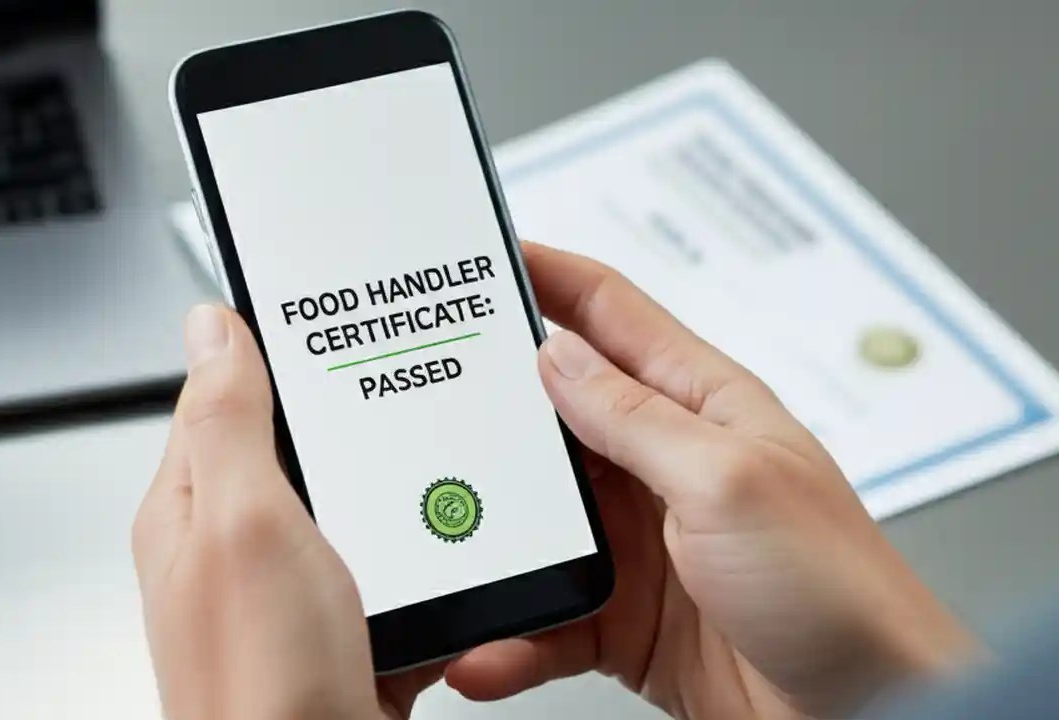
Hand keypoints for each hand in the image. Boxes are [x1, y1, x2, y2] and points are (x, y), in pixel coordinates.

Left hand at [132, 305, 439, 719]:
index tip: (329, 315)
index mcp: (193, 509)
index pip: (223, 394)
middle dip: (350, 421)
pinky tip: (444, 550)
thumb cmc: (260, 688)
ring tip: (433, 459)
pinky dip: (419, 557)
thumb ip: (230, 422)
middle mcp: (235, 547)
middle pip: (297, 449)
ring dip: (391, 489)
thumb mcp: (244, 525)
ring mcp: (290, 592)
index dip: (274, 350)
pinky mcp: (341, 629)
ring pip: (350, 507)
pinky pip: (386, 569)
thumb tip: (210, 327)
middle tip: (403, 385)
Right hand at [444, 243, 979, 717]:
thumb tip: (557, 357)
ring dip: (490, 535)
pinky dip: (511, 631)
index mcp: (701, 405)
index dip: (544, 275)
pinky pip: (546, 609)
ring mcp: (639, 539)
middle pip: (554, 412)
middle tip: (417, 400)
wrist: (870, 718)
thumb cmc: (840, 593)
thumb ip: (634, 417)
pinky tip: (489, 647)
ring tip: (444, 545)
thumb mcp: (726, 482)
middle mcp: (663, 462)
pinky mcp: (621, 612)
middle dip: (488, 408)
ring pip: (535, 516)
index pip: (607, 312)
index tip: (479, 259)